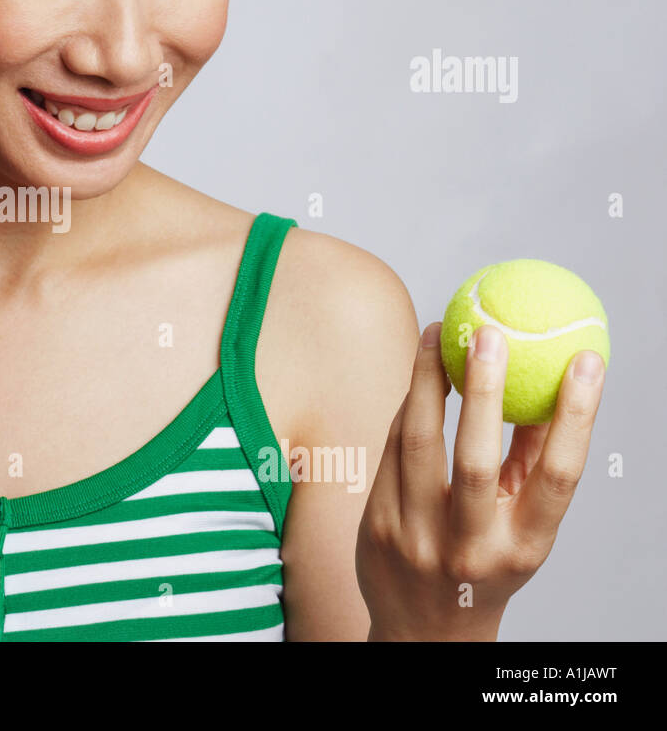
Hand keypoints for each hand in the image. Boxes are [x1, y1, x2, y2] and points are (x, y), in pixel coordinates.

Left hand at [357, 321, 605, 639]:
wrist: (424, 628)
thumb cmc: (486, 560)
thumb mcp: (522, 526)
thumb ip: (532, 462)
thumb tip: (550, 382)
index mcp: (523, 547)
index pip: (558, 476)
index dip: (576, 415)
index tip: (585, 359)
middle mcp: (469, 547)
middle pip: (475, 458)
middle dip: (484, 389)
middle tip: (488, 331)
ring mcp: (416, 537)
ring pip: (417, 443)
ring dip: (426, 380)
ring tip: (437, 331)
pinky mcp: (375, 525)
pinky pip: (390, 450)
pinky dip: (407, 409)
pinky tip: (419, 376)